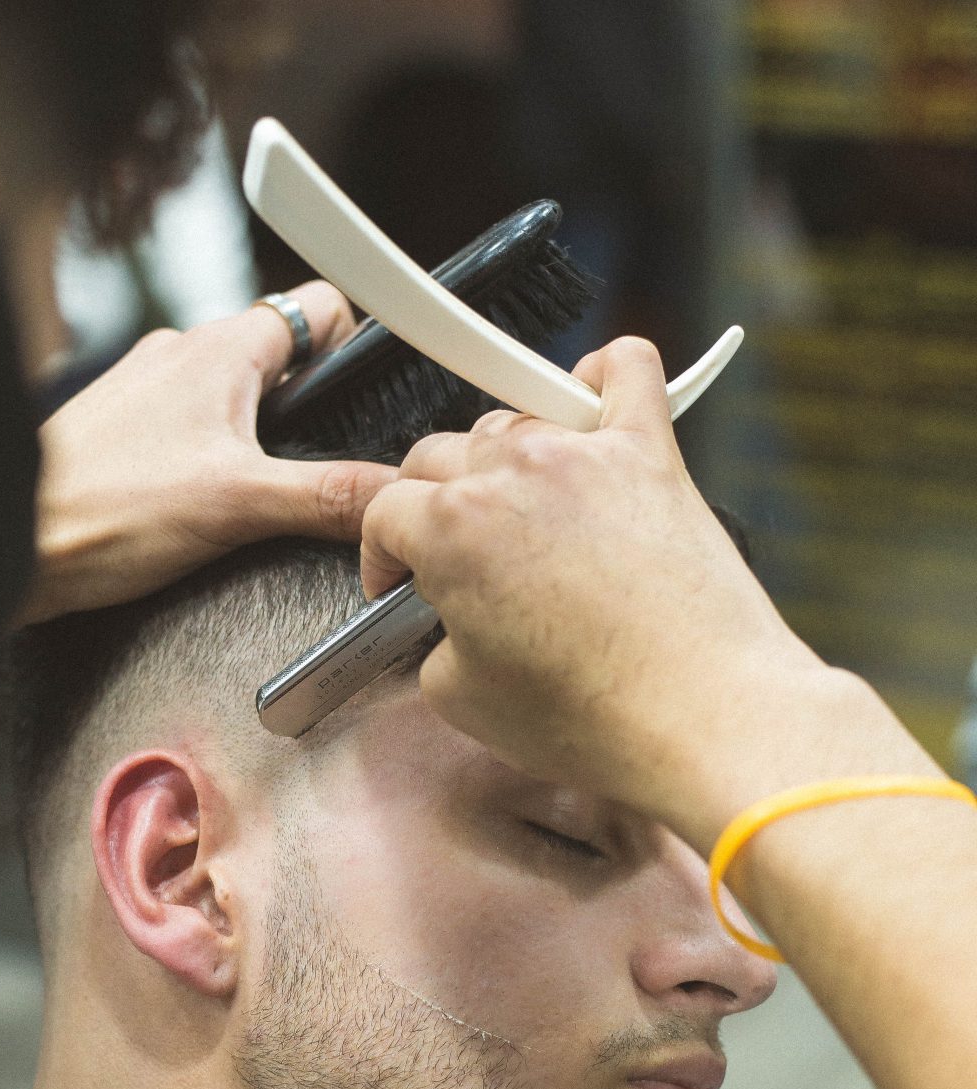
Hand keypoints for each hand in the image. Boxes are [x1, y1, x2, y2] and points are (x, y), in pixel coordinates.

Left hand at [28, 283, 395, 622]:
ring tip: (248, 498)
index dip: (353, 350)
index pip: (318, 308)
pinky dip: (204, 457)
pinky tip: (194, 505)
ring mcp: (144, 388)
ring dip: (252, 438)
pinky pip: (185, 425)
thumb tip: (393, 495)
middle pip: (278, 358)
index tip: (363, 400)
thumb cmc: (102, 510)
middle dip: (306, 412)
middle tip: (310, 472)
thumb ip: (327, 497)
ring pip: (229, 394)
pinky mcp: (116, 427)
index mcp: (220, 348)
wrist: (10, 545)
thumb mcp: (239, 508)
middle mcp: (179, 353)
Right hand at [360, 337, 838, 851]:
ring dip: (504, 461)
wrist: (703, 717)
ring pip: (515, 422)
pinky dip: (601, 375)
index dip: (384, 555)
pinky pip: (625, 370)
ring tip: (523, 515)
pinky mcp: (653, 454)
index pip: (385, 512)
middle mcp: (513, 473)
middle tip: (453, 555)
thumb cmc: (596, 715)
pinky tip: (591, 398)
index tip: (400, 581)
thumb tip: (448, 628)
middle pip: (439, 454)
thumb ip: (433, 645)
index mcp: (450, 530)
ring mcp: (585, 454)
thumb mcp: (462, 700)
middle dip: (430, 504)